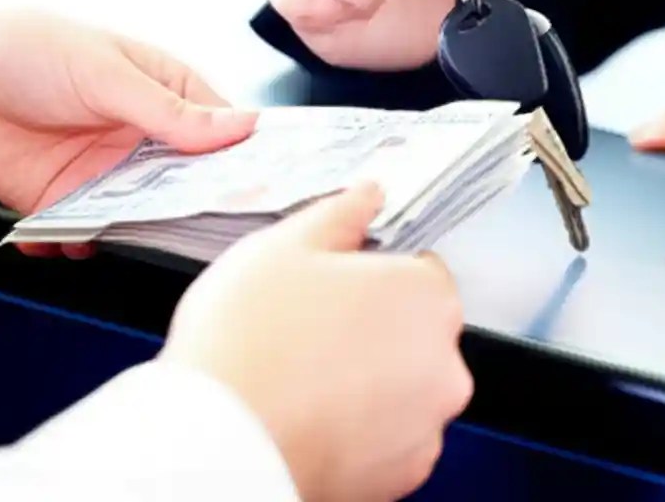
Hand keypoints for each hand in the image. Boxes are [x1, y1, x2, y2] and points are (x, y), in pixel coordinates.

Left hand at [0, 9, 255, 255]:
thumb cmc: (27, 51)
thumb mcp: (107, 74)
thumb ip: (172, 111)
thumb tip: (243, 125)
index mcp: (167, 93)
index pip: (223, 131)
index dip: (243, 158)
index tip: (260, 183)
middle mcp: (145, 138)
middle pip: (193, 183)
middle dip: (195, 204)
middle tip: (199, 219)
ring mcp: (112, 174)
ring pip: (148, 217)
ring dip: (139, 230)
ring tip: (123, 229)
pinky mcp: (73, 204)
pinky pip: (93, 237)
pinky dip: (81, 244)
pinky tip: (64, 236)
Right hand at [161, 183, 472, 501]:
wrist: (219, 444)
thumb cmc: (247, 344)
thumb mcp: (283, 248)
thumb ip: (340, 214)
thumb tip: (369, 194)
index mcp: (425, 295)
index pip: (419, 272)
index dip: (372, 277)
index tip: (337, 290)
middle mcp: (444, 359)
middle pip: (417, 332)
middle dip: (374, 331)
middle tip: (311, 335)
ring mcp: (429, 419)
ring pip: (407, 388)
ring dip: (371, 383)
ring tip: (305, 380)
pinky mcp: (407, 470)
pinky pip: (393, 439)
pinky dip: (364, 431)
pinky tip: (315, 418)